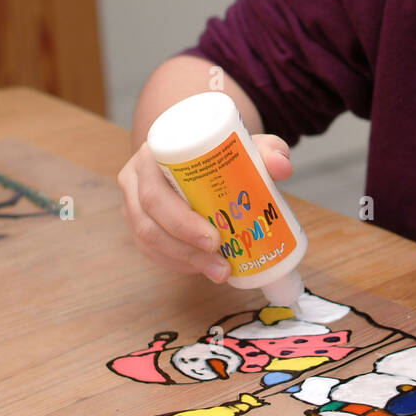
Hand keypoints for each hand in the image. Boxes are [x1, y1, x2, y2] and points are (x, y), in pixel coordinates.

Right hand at [117, 134, 292, 282]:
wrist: (199, 150)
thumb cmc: (220, 149)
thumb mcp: (244, 144)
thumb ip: (268, 150)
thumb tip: (282, 167)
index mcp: (153, 154)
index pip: (155, 190)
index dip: (180, 220)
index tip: (215, 238)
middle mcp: (136, 178)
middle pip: (149, 219)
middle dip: (185, 246)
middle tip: (220, 258)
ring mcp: (133, 202)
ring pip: (148, 239)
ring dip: (184, 260)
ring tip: (219, 271)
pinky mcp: (140, 222)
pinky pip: (150, 249)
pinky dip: (176, 262)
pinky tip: (202, 269)